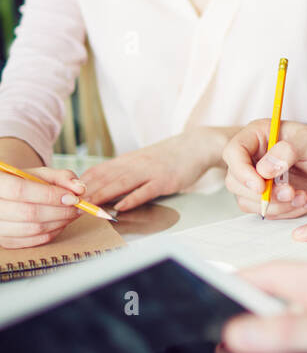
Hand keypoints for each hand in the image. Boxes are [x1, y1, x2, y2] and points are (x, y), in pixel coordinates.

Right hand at [0, 164, 87, 248]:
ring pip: (32, 229)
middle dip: (60, 211)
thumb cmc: (26, 183)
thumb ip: (62, 177)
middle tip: (79, 207)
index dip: (49, 195)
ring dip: (60, 223)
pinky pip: (33, 241)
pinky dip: (52, 233)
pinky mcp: (5, 241)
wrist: (9, 197)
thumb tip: (80, 189)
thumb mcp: (41, 174)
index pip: (20, 190)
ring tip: (73, 214)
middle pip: (28, 213)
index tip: (72, 197)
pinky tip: (62, 223)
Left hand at [81, 128, 222, 210]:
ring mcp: (149, 172)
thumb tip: (101, 185)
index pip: (98, 171)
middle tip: (68, 204)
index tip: (65, 194)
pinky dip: (132, 199)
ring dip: (102, 195)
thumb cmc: (168, 157)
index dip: (80, 183)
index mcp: (127, 161)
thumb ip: (123, 173)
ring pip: (120, 183)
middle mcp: (134, 164)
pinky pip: (145, 190)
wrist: (196, 146)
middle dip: (85, 191)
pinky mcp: (164, 180)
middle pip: (104, 178)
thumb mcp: (142, 162)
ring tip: (87, 206)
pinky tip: (120, 207)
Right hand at [223, 120, 306, 218]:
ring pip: (249, 201)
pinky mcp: (270, 197)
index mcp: (259, 136)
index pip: (234, 152)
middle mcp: (254, 158)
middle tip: (291, 192)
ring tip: (304, 196)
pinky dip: (287, 212)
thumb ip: (288, 151)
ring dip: (278, 205)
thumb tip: (264, 169)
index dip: (242, 171)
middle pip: (235, 181)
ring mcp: (260, 179)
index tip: (261, 186)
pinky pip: (267, 211)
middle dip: (264, 194)